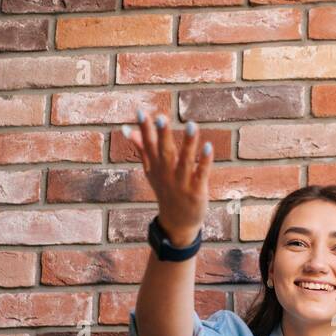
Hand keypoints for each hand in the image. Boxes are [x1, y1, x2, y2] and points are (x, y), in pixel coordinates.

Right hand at [124, 109, 212, 247]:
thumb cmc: (165, 190)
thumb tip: (127, 129)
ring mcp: (182, 183)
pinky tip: (208, 147)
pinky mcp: (197, 191)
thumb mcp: (150, 171)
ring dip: (188, 143)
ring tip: (192, 124)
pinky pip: (201, 174)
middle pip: (164, 152)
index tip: (140, 112)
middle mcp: (167, 174)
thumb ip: (142, 148)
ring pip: (185, 161)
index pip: (149, 146)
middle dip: (163, 135)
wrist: (177, 223)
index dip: (144, 129)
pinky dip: (204, 161)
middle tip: (161, 117)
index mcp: (156, 167)